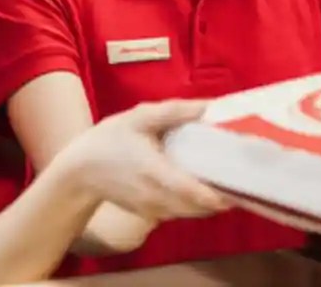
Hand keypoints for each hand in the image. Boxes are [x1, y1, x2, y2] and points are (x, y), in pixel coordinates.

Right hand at [60, 100, 229, 221]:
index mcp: (156, 173)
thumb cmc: (108, 141)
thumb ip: (174, 112)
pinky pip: (179, 212)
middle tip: (242, 178)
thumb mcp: (139, 118)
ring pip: (191, 214)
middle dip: (223, 198)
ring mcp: (152, 210)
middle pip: (199, 208)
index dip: (220, 195)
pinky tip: (204, 186)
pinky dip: (195, 204)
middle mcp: (157, 198)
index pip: (195, 194)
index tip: (241, 185)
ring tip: (228, 181)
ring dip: (210, 203)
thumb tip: (207, 106)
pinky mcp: (150, 214)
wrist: (77, 172)